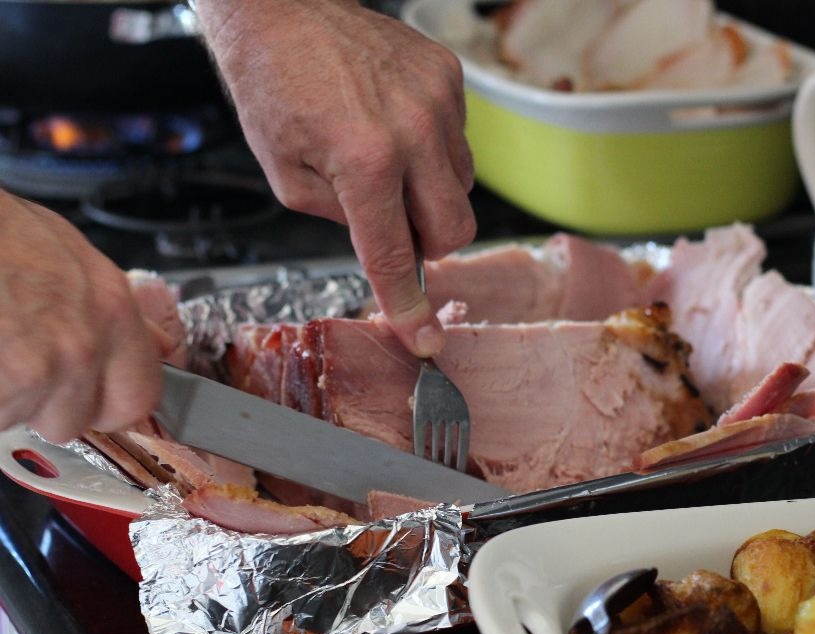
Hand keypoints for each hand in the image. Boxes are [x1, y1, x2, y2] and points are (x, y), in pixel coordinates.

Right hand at [0, 190, 162, 441]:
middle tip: (14, 356)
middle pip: (71, 421)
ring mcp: (35, 371)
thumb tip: (160, 346)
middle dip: (39, 403)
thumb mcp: (74, 257)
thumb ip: (118, 315)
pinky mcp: (0, 386)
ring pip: (17, 419)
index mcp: (113, 313)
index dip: (105, 404)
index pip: (137, 399)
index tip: (85, 396)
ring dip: (1, 396)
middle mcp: (82, 347)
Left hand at [195, 0, 476, 356]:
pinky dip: (432, 151)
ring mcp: (439, 100)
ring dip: (430, 194)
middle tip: (392, 224)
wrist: (282, 9)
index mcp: (365, 161)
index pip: (396, 256)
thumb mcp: (287, 177)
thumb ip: (343, 221)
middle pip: (455, 229)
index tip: (425, 340)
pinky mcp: (449, 77)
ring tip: (386, 161)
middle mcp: (414, 131)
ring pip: (463, 187)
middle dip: (427, 242)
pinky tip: (396, 127)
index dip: (409, 307)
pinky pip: (459, 141)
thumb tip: (385, 242)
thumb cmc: (272, 86)